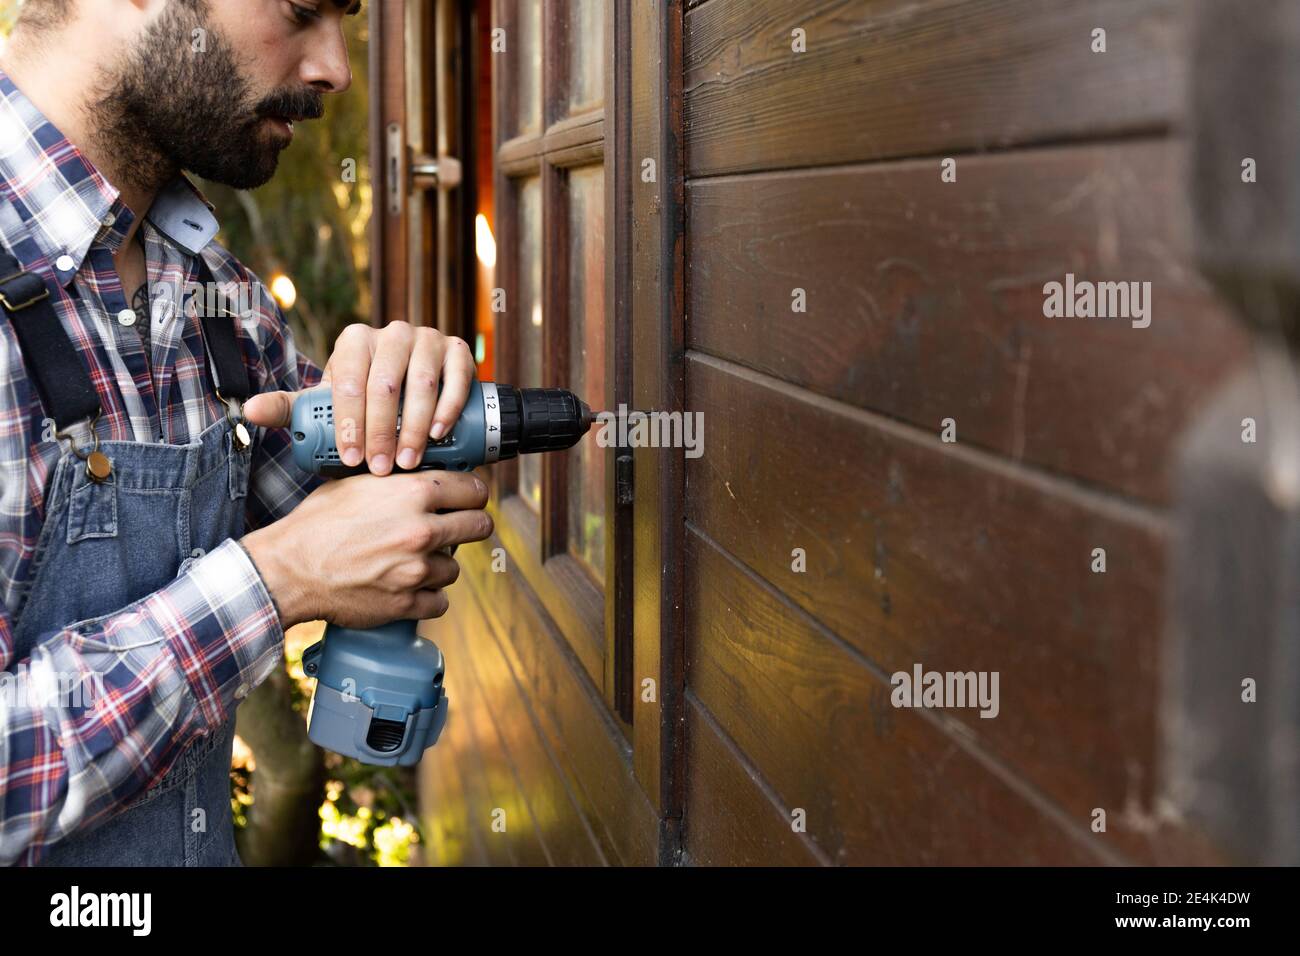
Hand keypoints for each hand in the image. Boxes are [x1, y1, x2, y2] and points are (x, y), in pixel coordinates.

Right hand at [241, 471, 492, 628]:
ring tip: (412, 562)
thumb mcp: (357, 484)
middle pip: (480, 527)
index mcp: (413, 493)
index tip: (470, 500)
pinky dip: (427, 597)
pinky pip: (439, 602)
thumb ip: (398, 482)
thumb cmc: (317, 525)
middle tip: (456, 529)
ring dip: (439, 566)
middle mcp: (422, 530)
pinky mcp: (408, 602)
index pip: (474, 490)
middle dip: (470, 526)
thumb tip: (425, 478)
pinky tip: (408, 588)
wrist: (290, 569)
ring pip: (455, 567)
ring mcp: (417, 569)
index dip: (473, 495)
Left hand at [244, 321, 475, 475]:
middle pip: (384, 384)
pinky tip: (439, 433)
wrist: (412, 387)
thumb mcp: (327, 403)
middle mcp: (392, 333)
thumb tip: (248, 412)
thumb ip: (291, 408)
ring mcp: (428, 339)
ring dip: (415, 426)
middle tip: (382, 468)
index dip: (348, 422)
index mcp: (355, 341)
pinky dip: (448, 406)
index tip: (350, 459)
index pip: (348, 381)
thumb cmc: (364, 400)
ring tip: (409, 461)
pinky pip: (456, 377)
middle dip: (381, 431)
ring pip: (421, 381)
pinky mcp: (459, 350)